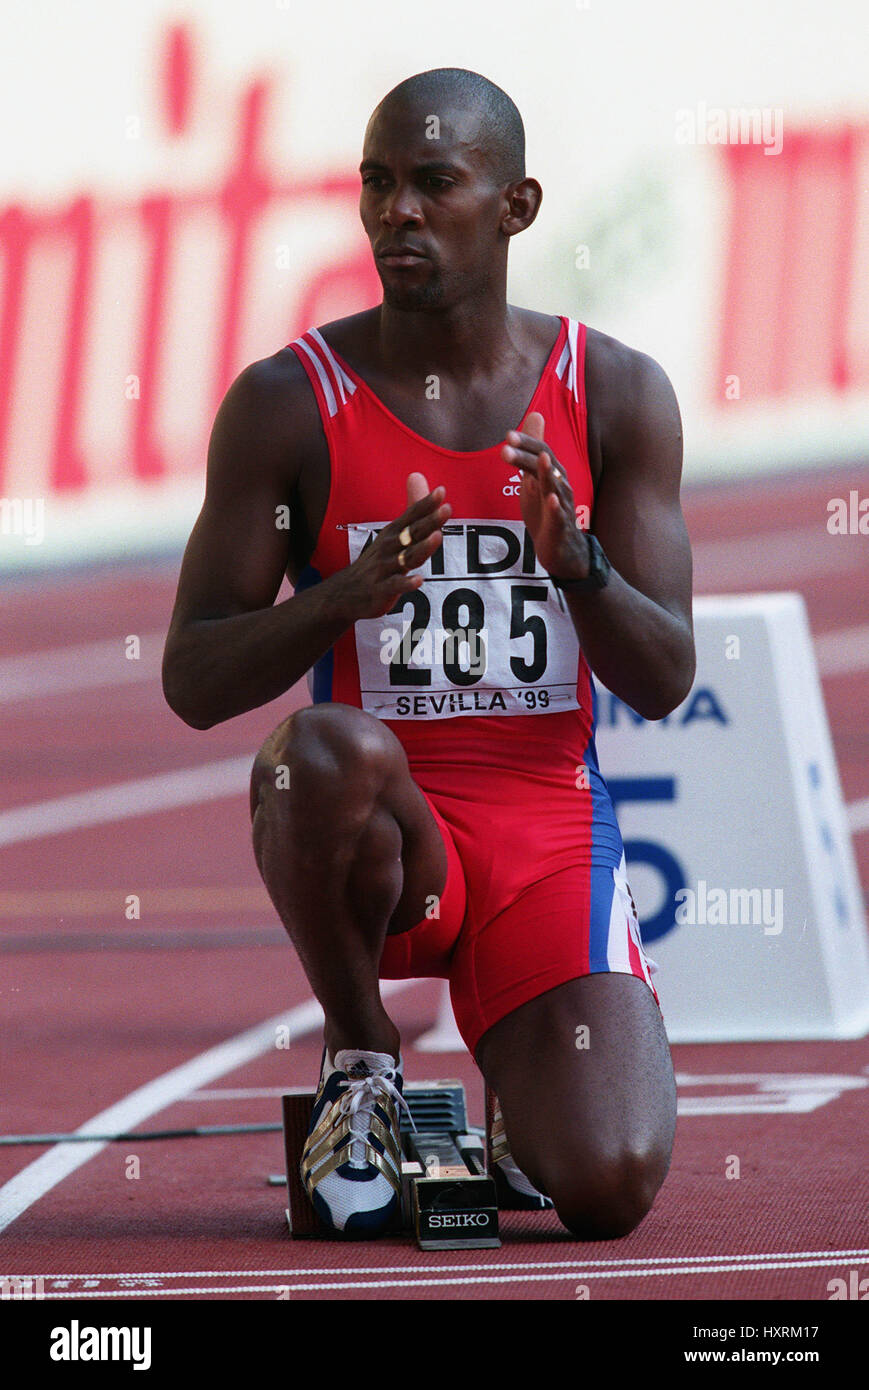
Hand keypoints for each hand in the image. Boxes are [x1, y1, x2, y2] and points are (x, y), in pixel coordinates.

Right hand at [336, 472, 450, 619]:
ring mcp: (384, 569)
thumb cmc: (377, 561)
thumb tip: (418, 476)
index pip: (412, 515)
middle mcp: (389, 547)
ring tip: (437, 537)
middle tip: (446, 509)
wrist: (344, 593)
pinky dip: (406, 583)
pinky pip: (394, 586)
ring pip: (406, 557)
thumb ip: (411, 510)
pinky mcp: (381, 590)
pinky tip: (419, 580)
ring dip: (422, 547)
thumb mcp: (392, 533)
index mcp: (393, 533)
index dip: (427, 503)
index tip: (442, 491)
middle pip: (412, 533)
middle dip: (429, 521)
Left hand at [501, 412, 588, 578]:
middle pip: (545, 466)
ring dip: (547, 474)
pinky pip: (559, 517)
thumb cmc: (548, 512)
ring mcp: (562, 507)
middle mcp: (560, 486)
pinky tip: (551, 499)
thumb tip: (535, 414)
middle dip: (527, 455)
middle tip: (506, 445)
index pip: (541, 453)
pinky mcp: (561, 529)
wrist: (563, 551)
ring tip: (541, 459)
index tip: (507, 435)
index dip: (526, 444)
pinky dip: (556, 508)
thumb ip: (531, 451)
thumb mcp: (536, 478)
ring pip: (556, 488)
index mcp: (552, 474)